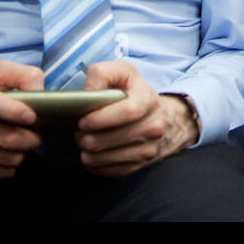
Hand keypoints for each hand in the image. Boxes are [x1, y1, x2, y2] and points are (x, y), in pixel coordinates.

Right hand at [0, 60, 42, 179]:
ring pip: (6, 158)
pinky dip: (10, 165)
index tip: (32, 117)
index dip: (16, 112)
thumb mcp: (0, 72)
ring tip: (23, 143)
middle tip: (36, 134)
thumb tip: (41, 96)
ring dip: (22, 153)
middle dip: (30, 138)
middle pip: (7, 139)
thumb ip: (26, 77)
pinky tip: (8, 153)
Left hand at [74, 61, 197, 177]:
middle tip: (78, 131)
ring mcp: (149, 149)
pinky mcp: (141, 166)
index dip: (100, 118)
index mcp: (148, 100)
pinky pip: (108, 171)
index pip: (127, 112)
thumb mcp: (123, 72)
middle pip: (109, 139)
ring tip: (86, 141)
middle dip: (85, 137)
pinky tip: (94, 153)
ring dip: (87, 152)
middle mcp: (154, 127)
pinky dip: (95, 164)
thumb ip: (101, 74)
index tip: (83, 121)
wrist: (165, 117)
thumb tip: (87, 94)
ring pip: (104, 158)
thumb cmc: (135, 93)